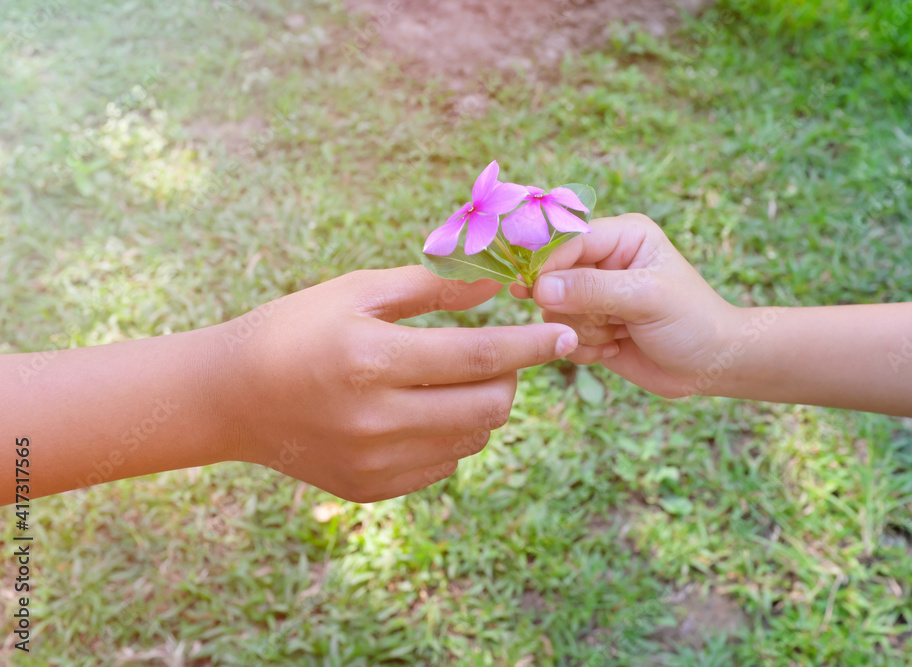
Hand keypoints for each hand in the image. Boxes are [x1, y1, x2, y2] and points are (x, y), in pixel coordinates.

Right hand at [222, 266, 577, 501]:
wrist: (230, 396)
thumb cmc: (296, 328)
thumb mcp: (357, 291)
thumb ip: (432, 287)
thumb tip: (497, 286)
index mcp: (374, 359)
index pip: (480, 357)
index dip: (531, 345)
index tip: (565, 334)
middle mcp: (377, 419)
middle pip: (487, 407)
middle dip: (512, 379)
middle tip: (504, 357)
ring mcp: (374, 462)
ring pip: (471, 440)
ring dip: (482, 407)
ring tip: (455, 380)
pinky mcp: (370, 488)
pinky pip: (442, 464)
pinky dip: (450, 436)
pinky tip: (423, 411)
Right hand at [511, 213, 737, 397]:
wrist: (712, 365)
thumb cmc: (692, 321)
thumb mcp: (646, 298)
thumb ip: (592, 290)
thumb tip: (539, 288)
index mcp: (622, 236)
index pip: (568, 240)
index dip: (548, 265)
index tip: (536, 292)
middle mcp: (604, 261)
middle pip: (553, 278)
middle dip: (574, 307)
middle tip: (607, 321)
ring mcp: (594, 295)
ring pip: (553, 310)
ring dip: (581, 330)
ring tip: (618, 335)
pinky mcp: (590, 325)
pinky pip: (561, 334)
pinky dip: (582, 348)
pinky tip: (614, 348)